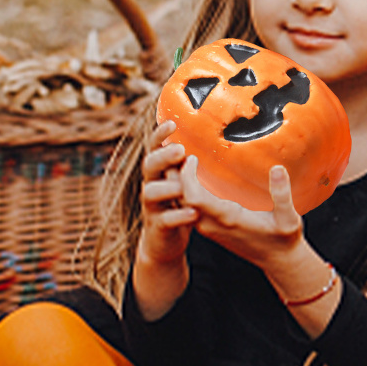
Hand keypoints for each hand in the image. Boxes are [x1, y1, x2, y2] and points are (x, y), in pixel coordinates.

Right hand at [138, 118, 197, 266]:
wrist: (164, 242)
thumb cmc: (180, 205)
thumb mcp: (186, 182)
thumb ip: (192, 163)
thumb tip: (218, 137)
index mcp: (160, 171)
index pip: (155, 148)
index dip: (160, 135)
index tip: (172, 122)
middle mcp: (152, 185)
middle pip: (148, 165)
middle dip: (162, 156)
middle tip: (179, 149)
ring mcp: (152, 207)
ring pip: (151, 192)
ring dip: (167, 186)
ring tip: (183, 185)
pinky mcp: (158, 227)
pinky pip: (164, 220)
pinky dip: (178, 216)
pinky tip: (193, 213)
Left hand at [178, 154, 304, 271]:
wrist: (278, 261)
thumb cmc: (284, 239)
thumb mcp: (289, 218)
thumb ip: (282, 194)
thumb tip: (277, 169)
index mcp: (228, 219)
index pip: (193, 198)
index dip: (186, 176)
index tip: (191, 157)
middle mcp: (213, 225)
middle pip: (181, 199)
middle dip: (175, 176)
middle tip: (176, 152)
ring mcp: (209, 228)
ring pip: (181, 205)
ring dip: (177, 183)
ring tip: (179, 160)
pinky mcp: (210, 228)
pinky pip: (188, 209)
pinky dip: (184, 192)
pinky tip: (189, 178)